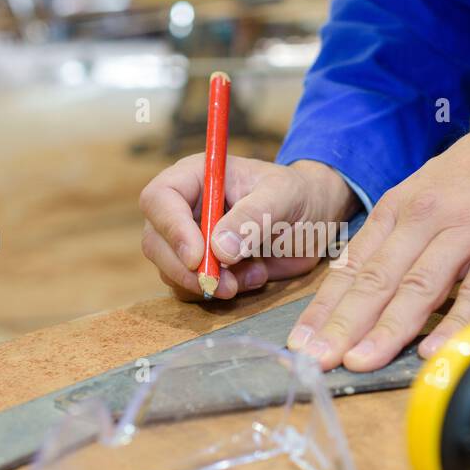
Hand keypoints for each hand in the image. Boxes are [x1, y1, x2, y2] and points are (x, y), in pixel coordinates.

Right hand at [140, 156, 358, 299]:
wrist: (314, 218)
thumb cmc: (298, 194)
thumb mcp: (283, 196)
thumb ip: (253, 217)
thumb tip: (219, 249)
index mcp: (195, 177)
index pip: (159, 200)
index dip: (172, 230)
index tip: (198, 257)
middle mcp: (184, 208)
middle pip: (156, 242)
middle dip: (187, 270)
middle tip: (225, 284)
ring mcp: (190, 240)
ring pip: (171, 271)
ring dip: (209, 284)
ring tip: (256, 272)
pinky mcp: (203, 267)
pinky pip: (192, 289)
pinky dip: (221, 292)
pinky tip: (255, 276)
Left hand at [285, 97, 469, 370]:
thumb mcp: (424, 196)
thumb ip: (396, 242)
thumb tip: (360, 295)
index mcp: (396, 211)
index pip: (351, 267)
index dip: (323, 309)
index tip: (300, 343)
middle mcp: (422, 218)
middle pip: (375, 279)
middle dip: (342, 325)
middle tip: (316, 361)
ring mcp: (465, 230)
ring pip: (418, 285)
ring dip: (387, 329)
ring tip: (361, 363)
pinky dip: (455, 322)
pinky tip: (434, 351)